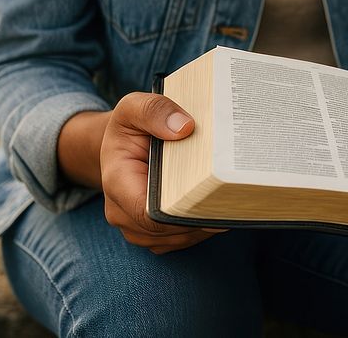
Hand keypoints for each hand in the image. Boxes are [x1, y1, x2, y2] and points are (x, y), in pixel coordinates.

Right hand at [98, 92, 224, 253]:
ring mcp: (135, 227)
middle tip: (231, 197)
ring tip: (227, 201)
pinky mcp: (151, 233)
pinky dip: (199, 228)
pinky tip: (216, 209)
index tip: (214, 195)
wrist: (123, 146)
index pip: (150, 213)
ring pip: (177, 239)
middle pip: (168, 230)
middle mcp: (121, 212)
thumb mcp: (135, 106)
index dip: (184, 210)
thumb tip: (184, 128)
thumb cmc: (131, 127)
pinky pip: (179, 240)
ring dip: (203, 224)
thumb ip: (154, 110)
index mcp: (117, 181)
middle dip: (200, 216)